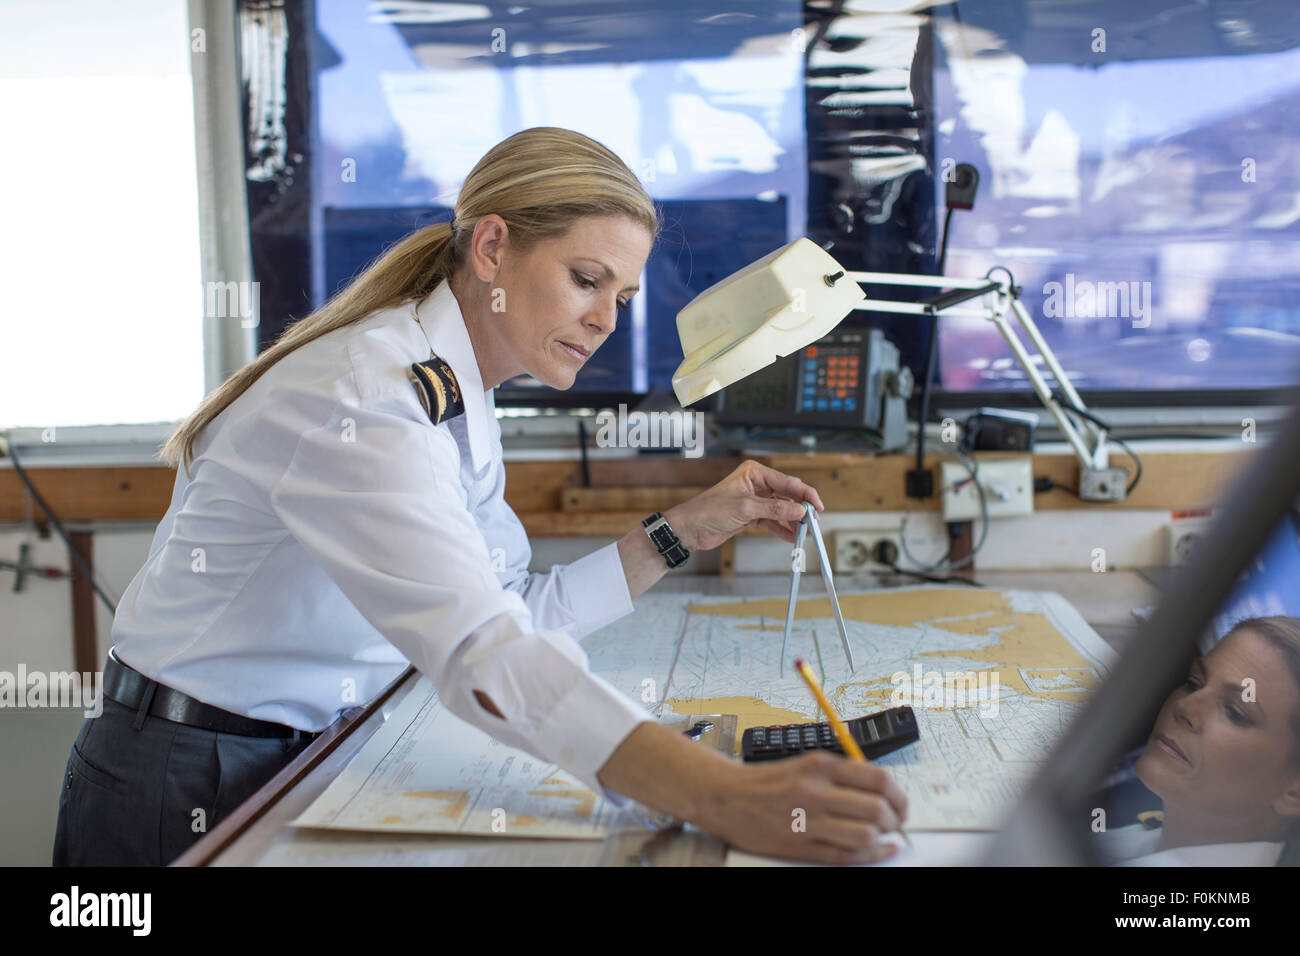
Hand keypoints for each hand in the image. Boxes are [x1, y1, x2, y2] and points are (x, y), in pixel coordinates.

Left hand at [663, 460, 823, 551]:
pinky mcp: (751, 515)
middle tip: (813, 522)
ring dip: (792, 521)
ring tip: (804, 532)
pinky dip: (781, 529)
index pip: (788, 481)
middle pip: (787, 495)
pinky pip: (772, 521)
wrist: (691, 528)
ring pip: (781, 509)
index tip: (817, 506)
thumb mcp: (746, 508)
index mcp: (754, 472)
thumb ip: (775, 510)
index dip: (805, 494)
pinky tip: (791, 537)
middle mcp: (756, 484)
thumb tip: (799, 510)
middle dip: (801, 508)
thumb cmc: (709, 510)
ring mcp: (755, 500)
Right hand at [701, 751, 908, 863]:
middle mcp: (816, 791)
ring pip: (865, 834)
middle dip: (895, 819)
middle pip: (877, 808)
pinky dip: (871, 854)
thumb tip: (880, 790)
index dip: (898, 794)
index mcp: (819, 765)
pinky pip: (846, 855)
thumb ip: (840, 774)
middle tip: (895, 821)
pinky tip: (880, 849)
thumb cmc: (764, 781)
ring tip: (882, 834)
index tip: (900, 802)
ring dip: (882, 837)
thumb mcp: (804, 763)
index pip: (877, 778)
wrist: (725, 796)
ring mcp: (808, 821)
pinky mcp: (800, 846)